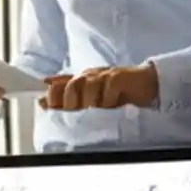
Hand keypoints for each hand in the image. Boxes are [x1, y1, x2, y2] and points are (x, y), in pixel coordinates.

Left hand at [40, 64, 158, 111]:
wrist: (148, 85)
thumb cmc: (120, 93)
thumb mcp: (93, 97)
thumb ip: (69, 97)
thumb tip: (42, 98)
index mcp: (82, 79)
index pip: (60, 85)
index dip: (53, 97)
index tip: (47, 107)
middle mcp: (91, 75)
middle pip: (71, 86)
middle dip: (70, 103)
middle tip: (77, 114)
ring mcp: (105, 75)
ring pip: (87, 86)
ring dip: (90, 102)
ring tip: (96, 111)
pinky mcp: (119, 78)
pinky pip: (107, 89)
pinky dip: (107, 101)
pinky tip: (111, 107)